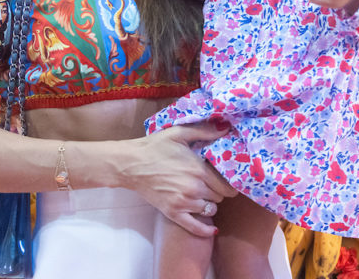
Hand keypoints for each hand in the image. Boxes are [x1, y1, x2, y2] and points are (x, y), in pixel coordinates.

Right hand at [122, 122, 235, 236]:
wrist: (130, 164)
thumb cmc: (155, 147)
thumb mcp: (179, 133)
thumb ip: (205, 130)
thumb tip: (226, 127)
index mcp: (198, 170)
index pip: (226, 184)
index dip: (228, 182)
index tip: (224, 178)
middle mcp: (194, 189)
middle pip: (220, 197)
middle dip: (218, 191)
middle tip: (211, 184)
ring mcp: (184, 203)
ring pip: (210, 210)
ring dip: (209, 204)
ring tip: (202, 195)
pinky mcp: (173, 213)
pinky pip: (196, 228)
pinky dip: (206, 230)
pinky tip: (212, 229)